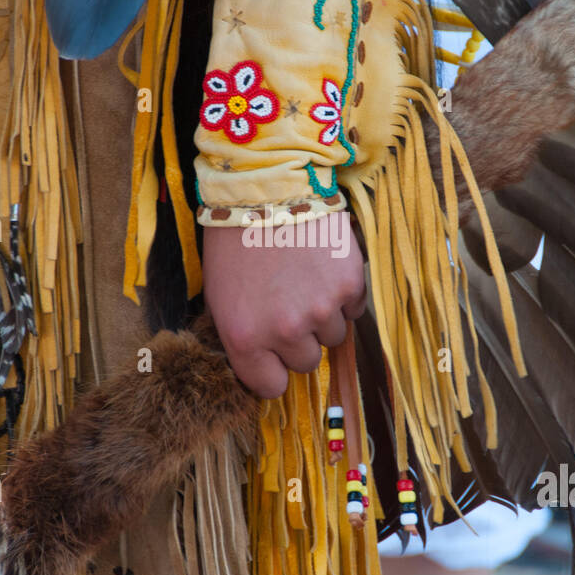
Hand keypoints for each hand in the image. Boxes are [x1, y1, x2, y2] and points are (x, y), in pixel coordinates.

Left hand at [203, 211, 366, 398]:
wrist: (265, 188)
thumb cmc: (234, 242)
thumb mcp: (220, 298)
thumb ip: (244, 337)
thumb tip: (265, 363)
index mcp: (245, 339)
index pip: (272, 386)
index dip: (274, 370)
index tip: (274, 354)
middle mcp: (284, 331)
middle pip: (306, 362)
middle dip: (299, 339)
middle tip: (288, 303)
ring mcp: (320, 309)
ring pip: (333, 336)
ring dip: (323, 316)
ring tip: (305, 280)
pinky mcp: (349, 284)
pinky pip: (354, 308)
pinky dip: (344, 294)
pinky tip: (324, 268)